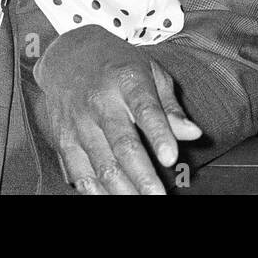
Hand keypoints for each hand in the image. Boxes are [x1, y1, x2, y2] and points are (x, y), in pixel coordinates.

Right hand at [38, 25, 201, 194]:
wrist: (67, 54)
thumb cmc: (118, 64)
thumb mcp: (150, 72)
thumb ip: (171, 107)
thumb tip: (194, 134)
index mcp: (127, 80)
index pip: (146, 110)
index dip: (159, 135)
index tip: (171, 159)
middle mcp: (101, 102)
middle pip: (122, 145)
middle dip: (143, 176)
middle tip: (159, 197)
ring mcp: (79, 123)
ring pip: (101, 165)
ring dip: (122, 190)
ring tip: (141, 203)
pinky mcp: (64, 140)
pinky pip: (80, 174)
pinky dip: (96, 192)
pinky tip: (112, 199)